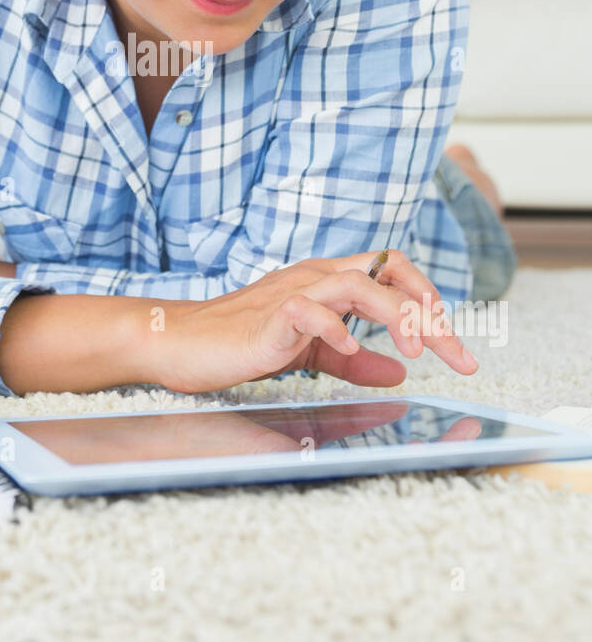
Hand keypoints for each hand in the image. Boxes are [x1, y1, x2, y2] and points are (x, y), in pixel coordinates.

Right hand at [150, 250, 476, 393]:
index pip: (393, 272)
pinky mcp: (270, 316)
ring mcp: (293, 291)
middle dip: (431, 311)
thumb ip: (354, 359)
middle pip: (389, 271)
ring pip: (359, 284)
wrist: (182, 342)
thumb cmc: (241, 343)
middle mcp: (316, 276)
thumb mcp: (311, 354)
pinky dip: (337, 331)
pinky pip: (310, 311)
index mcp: (328, 280)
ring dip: (398, 316)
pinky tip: (350, 353)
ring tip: (418, 351)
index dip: (430, 302)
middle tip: (459, 355)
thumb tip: (400, 370)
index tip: (456, 346)